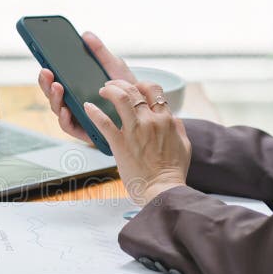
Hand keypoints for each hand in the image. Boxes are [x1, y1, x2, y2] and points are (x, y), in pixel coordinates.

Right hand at [38, 32, 133, 143]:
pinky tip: (66, 109)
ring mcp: (78, 117)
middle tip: (47, 72)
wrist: (143, 111)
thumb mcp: (115, 68)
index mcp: (77, 87)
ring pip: (58, 109)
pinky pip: (69, 127)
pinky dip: (64, 119)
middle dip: (46, 83)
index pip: (57, 80)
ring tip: (57, 87)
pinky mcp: (84, 131)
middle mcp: (74, 102)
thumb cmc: (128, 90)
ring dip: (54, 98)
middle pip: (53, 94)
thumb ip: (101, 53)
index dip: (48, 74)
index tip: (45, 64)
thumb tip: (86, 35)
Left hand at [84, 79, 190, 205]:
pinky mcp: (120, 144)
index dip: (142, 84)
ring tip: (103, 90)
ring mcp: (135, 131)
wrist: (162, 190)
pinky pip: (104, 122)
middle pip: (134, 89)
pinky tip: (88, 107)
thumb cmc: (173, 172)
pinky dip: (94, 112)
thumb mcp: (184, 146)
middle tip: (112, 85)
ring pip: (121, 98)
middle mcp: (151, 121)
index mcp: (167, 120)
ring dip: (109, 90)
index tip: (134, 86)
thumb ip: (178, 128)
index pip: (154, 90)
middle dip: (121, 83)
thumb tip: (172, 117)